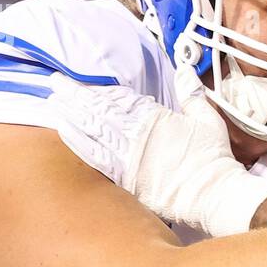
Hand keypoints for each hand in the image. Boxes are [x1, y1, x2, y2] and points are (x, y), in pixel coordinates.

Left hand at [47, 74, 266, 235]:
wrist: (212, 194)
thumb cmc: (212, 158)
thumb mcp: (207, 120)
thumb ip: (191, 95)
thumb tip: (184, 71)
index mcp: (154, 118)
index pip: (119, 98)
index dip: (97, 88)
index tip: (81, 79)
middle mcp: (136, 135)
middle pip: (98, 110)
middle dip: (74, 96)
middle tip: (55, 84)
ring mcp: (127, 157)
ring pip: (91, 130)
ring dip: (70, 115)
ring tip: (53, 104)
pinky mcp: (124, 178)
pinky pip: (95, 157)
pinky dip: (78, 142)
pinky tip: (65, 132)